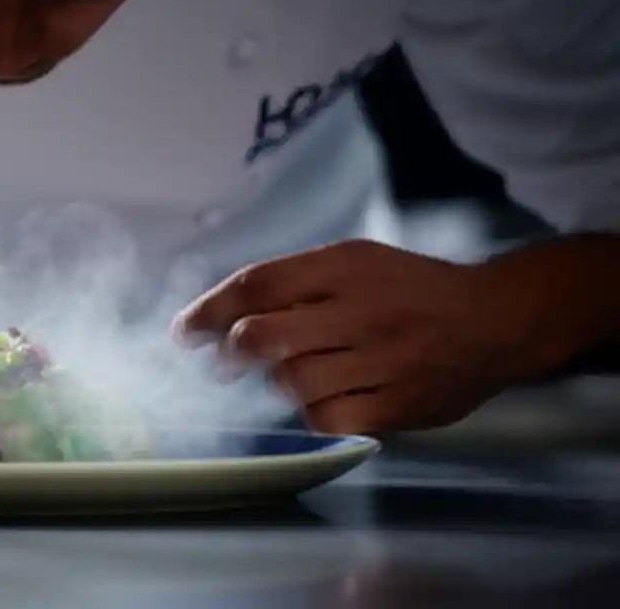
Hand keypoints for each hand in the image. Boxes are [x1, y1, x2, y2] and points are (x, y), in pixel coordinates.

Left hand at [171, 240, 542, 434]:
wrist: (496, 321)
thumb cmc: (410, 291)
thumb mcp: (356, 263)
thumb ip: (295, 284)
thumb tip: (220, 315)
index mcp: (344, 265)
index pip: (257, 284)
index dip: (209, 310)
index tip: (186, 331)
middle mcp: (360, 309)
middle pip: (262, 337)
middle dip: (228, 354)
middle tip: (221, 364)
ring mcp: (382, 359)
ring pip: (290, 382)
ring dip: (273, 384)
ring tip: (288, 376)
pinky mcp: (398, 404)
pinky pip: (327, 418)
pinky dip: (312, 413)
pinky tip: (324, 399)